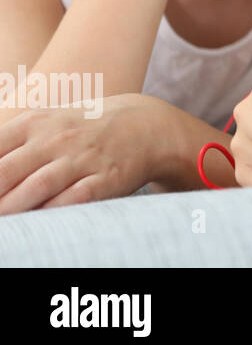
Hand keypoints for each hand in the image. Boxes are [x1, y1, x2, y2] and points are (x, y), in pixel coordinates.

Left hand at [0, 93, 166, 213]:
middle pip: (7, 171)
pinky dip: (53, 211)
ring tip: (2, 222)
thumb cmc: (82, 130)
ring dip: (12, 208)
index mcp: (35, 123)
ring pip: (38, 186)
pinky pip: (75, 198)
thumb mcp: (44, 124)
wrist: (144, 125)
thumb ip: (9, 145)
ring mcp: (82, 158)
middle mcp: (57, 138)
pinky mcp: (106, 177)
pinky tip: (39, 221)